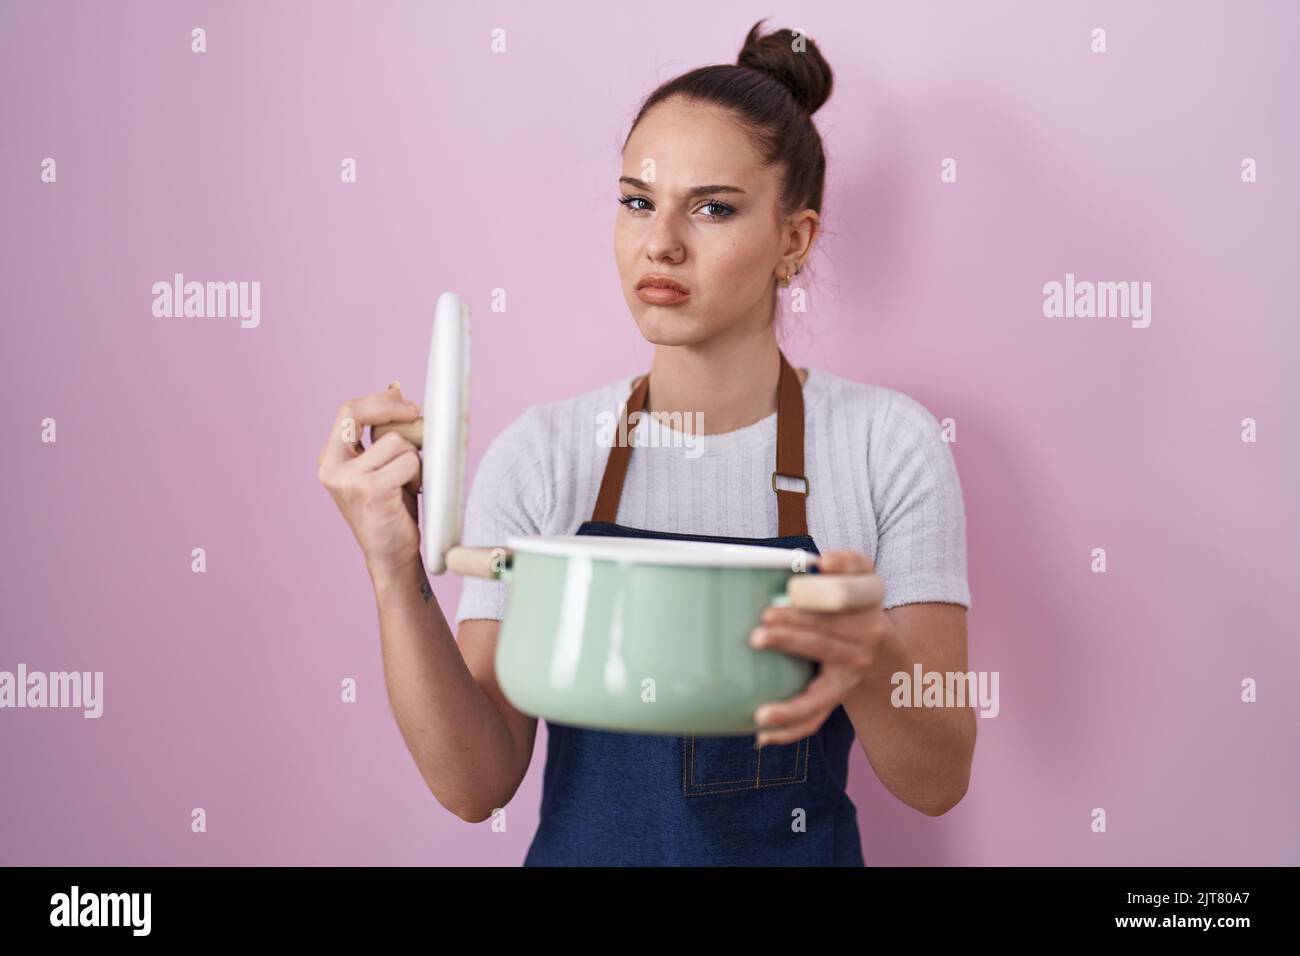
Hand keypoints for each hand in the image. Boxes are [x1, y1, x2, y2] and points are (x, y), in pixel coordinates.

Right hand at [317, 382, 424, 581]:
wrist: (391, 555)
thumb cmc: (390, 509)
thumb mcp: (382, 465)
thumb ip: (381, 432)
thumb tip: (394, 388)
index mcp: (330, 460)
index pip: (348, 411)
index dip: (379, 401)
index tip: (403, 401)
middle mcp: (332, 468)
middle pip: (363, 415)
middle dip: (396, 411)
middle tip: (417, 415)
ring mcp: (349, 480)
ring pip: (397, 442)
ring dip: (413, 459)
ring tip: (408, 482)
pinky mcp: (370, 491)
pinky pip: (408, 462)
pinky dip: (418, 475)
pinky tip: (410, 494)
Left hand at [749, 549, 900, 746]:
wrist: (885, 653)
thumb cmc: (861, 607)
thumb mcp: (865, 580)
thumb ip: (849, 563)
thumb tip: (824, 562)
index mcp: (865, 620)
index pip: (835, 614)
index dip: (808, 611)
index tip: (776, 605)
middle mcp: (859, 652)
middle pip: (823, 647)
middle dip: (790, 640)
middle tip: (757, 635)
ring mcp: (846, 681)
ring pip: (819, 698)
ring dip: (790, 707)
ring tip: (761, 713)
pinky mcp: (834, 700)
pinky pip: (813, 720)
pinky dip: (789, 731)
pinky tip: (760, 736)